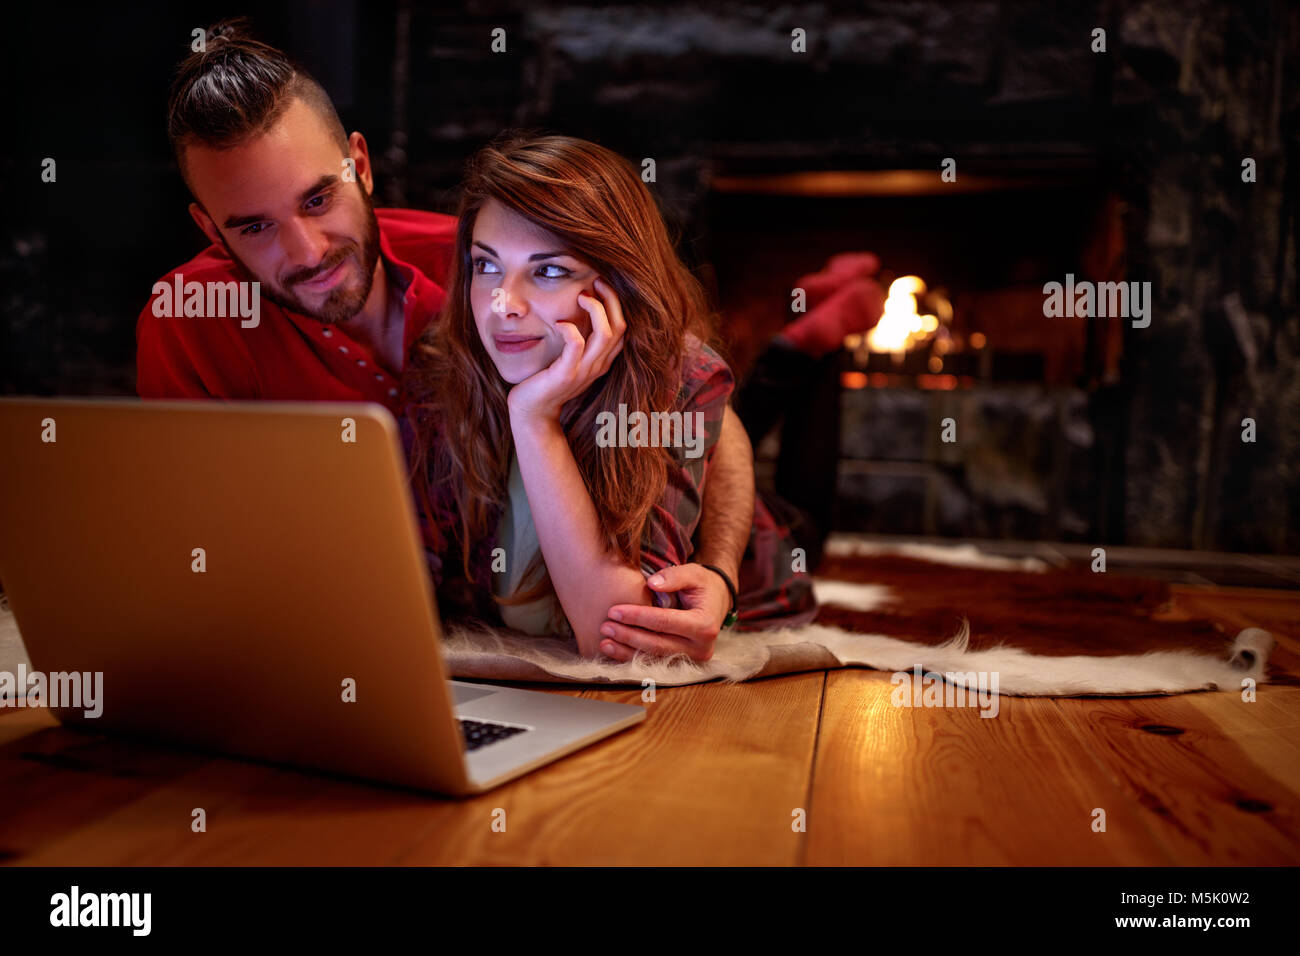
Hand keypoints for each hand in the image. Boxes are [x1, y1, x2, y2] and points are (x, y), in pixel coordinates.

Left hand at [506, 277, 625, 422]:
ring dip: (596, 309)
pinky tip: (559, 322)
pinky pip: (576, 345)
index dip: (616, 304)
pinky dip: (570, 329)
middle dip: (611, 299)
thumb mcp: (569, 359)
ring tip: (582, 295)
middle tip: (596, 282)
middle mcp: (598, 365)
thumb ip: (579, 341)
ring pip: (605, 334)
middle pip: (620, 327)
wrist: (533, 411)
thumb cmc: (547, 381)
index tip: (601, 286)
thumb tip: (577, 312)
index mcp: (601, 360)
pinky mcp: (566, 374)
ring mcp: (584, 370)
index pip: (623, 328)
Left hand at [598, 563, 731, 662]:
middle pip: (657, 644)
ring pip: (654, 658)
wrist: (717, 603)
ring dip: (627, 651)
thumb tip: (651, 583)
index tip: (614, 610)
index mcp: (705, 625)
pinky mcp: (683, 665)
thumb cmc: (703, 585)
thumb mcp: (694, 573)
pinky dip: (632, 658)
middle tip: (605, 626)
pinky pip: (654, 663)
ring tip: (604, 641)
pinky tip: (614, 651)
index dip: (637, 616)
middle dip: (628, 636)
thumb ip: (674, 576)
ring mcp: (692, 659)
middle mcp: (701, 648)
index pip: (665, 622)